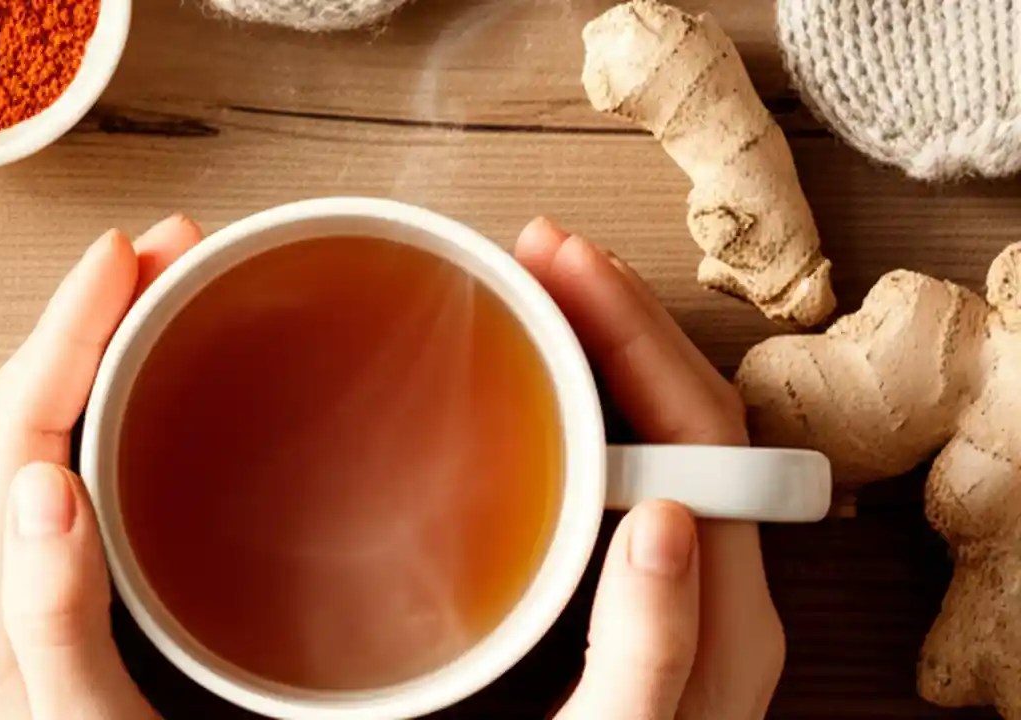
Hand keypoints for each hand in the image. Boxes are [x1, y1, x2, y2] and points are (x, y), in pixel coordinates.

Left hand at [0, 216, 201, 719]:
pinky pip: (53, 464)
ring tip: (160, 293)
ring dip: (94, 346)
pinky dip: (96, 402)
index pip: (16, 425)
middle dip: (90, 313)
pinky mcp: (35, 589)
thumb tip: (43, 485)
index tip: (126, 254)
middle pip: (19, 408)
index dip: (72, 326)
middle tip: (168, 250)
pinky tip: (140, 386)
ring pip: (35, 427)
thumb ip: (51, 619)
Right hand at [515, 218, 785, 718]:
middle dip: (610, 315)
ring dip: (593, 353)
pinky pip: (613, 475)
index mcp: (723, 610)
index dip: (631, 329)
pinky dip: (572, 411)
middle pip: (681, 408)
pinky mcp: (620, 600)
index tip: (556, 262)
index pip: (699, 426)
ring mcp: (667, 588)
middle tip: (532, 254)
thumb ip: (654, 653)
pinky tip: (522, 399)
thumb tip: (658, 522)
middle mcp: (710, 585)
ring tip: (527, 299)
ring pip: (649, 433)